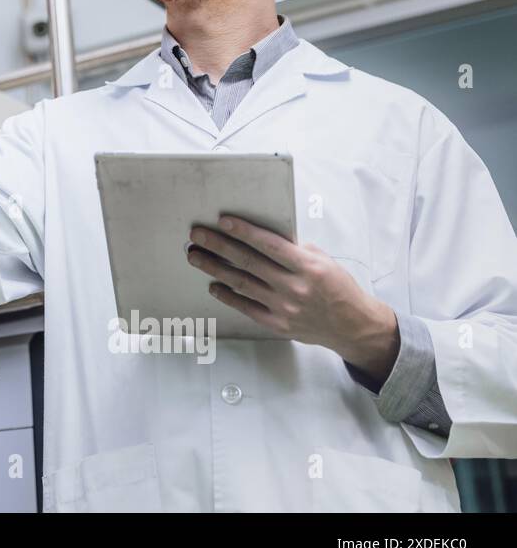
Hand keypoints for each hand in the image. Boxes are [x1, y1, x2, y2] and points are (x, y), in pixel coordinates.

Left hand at [186, 214, 400, 380]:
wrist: (352, 326)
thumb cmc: (337, 287)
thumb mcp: (323, 261)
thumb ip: (294, 249)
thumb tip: (262, 235)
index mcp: (308, 267)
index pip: (269, 245)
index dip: (244, 232)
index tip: (223, 221)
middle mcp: (294, 288)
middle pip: (248, 262)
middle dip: (219, 246)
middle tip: (197, 235)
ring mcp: (284, 308)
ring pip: (241, 284)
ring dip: (214, 268)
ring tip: (196, 256)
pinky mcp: (277, 324)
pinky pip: (245, 307)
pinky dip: (227, 295)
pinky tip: (213, 285)